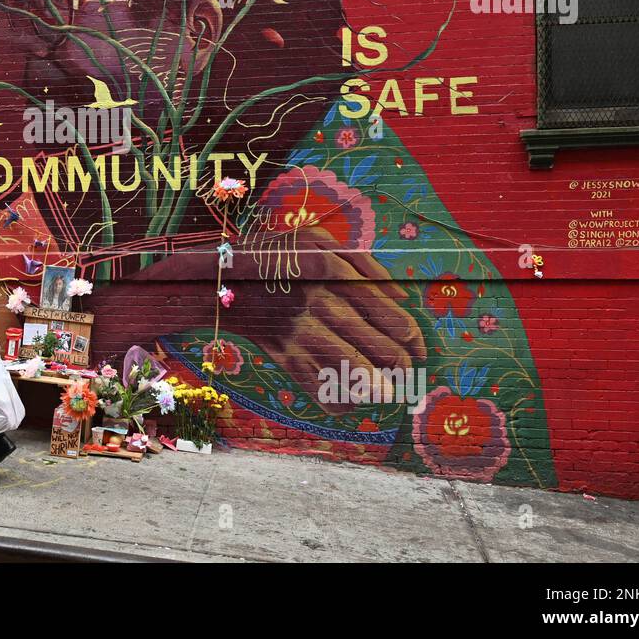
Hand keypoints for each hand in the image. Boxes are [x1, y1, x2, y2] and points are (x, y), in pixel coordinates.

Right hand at [258, 226, 425, 412]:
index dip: (416, 342)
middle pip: (386, 353)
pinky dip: (346, 401)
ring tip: (390, 391)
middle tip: (407, 373)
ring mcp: (304, 337)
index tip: (417, 349)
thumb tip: (402, 299)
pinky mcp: (287, 360)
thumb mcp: (317, 238)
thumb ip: (364, 262)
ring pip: (360, 377)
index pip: (396, 321)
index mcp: (337, 276)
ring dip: (384, 390)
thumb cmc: (277, 255)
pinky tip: (351, 395)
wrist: (221, 281)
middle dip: (406, 369)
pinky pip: (325, 392)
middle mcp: (323, 307)